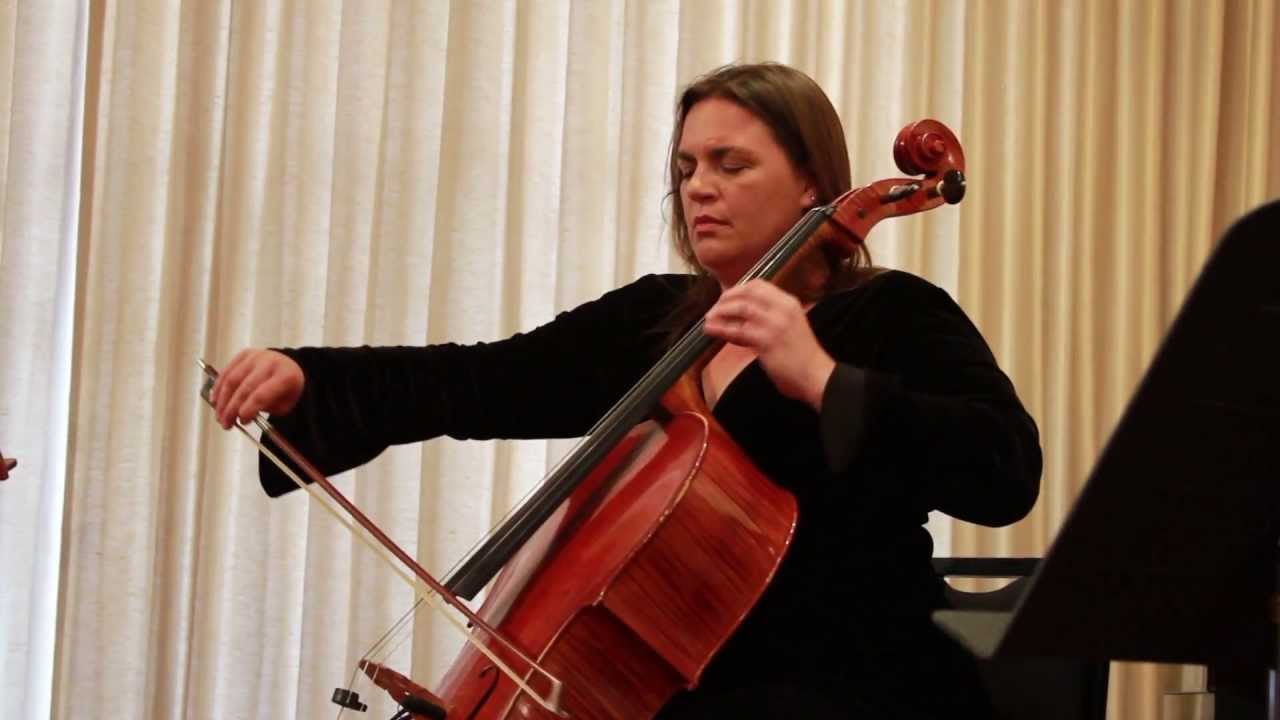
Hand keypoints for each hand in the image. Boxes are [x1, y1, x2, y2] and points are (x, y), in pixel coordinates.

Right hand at [210, 348, 304, 428]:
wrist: (290, 365)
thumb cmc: (287, 388)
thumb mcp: (286, 403)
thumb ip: (266, 409)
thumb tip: (242, 415)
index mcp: (284, 376)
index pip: (261, 395)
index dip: (248, 409)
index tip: (242, 421)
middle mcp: (269, 363)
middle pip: (244, 388)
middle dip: (232, 408)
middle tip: (225, 424)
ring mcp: (255, 357)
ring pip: (232, 379)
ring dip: (222, 400)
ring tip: (219, 416)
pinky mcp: (244, 354)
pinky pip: (227, 371)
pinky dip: (218, 387)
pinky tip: (215, 401)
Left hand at [703, 279, 835, 410]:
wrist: (816, 376)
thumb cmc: (802, 355)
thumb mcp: (788, 327)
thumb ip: (768, 318)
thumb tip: (738, 316)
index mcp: (789, 302)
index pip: (758, 285)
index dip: (738, 289)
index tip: (725, 298)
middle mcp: (783, 308)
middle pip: (747, 293)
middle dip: (726, 299)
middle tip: (713, 309)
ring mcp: (775, 323)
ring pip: (741, 308)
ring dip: (721, 312)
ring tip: (708, 319)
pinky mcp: (766, 340)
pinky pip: (738, 330)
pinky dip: (722, 329)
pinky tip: (712, 331)